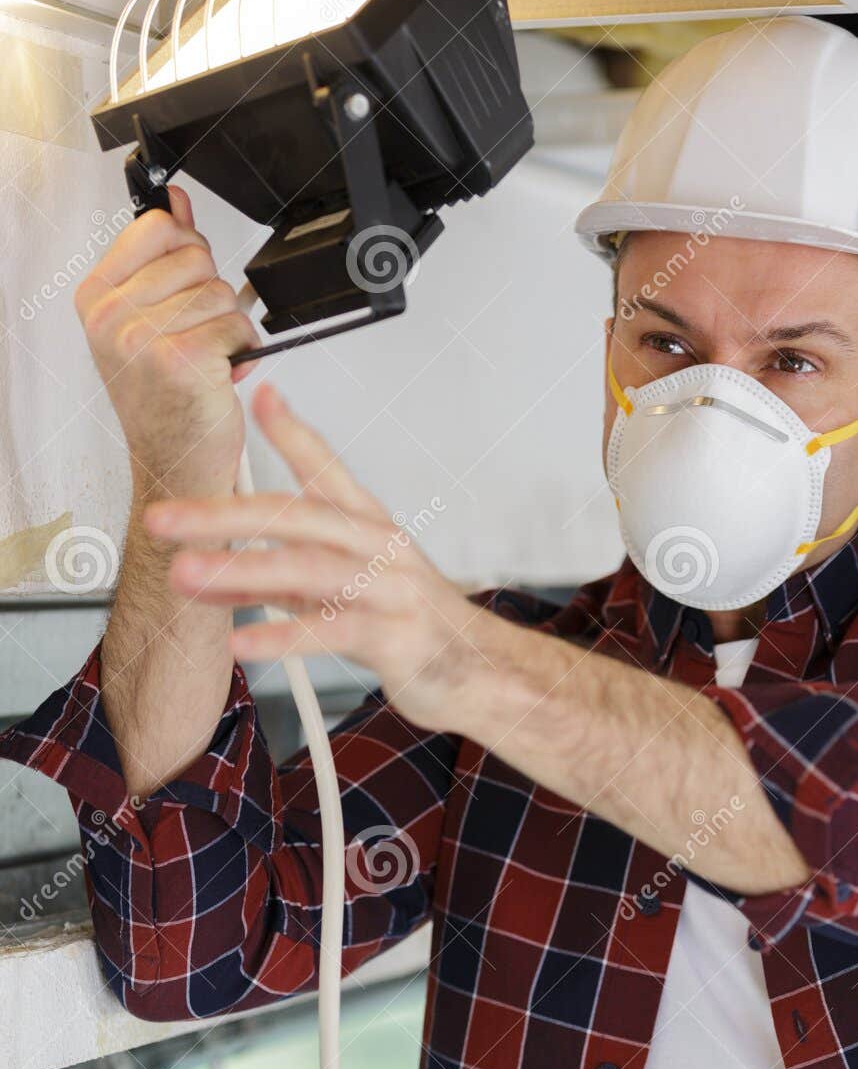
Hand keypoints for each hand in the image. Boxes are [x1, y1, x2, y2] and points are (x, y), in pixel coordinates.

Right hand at [75, 185, 259, 499]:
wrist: (175, 462)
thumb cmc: (164, 398)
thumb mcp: (148, 318)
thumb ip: (163, 256)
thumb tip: (176, 200)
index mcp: (97, 298)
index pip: (158, 227)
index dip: (186, 253)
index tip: (182, 287)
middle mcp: (112, 318)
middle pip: (196, 256)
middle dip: (209, 295)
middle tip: (193, 335)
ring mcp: (143, 339)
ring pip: (221, 292)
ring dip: (227, 327)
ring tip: (205, 359)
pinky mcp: (182, 360)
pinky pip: (238, 324)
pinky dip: (243, 350)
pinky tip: (220, 374)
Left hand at [141, 383, 484, 731]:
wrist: (480, 671)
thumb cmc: (411, 623)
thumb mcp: (347, 586)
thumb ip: (286, 567)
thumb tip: (219, 555)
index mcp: (369, 527)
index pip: (326, 468)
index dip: (291, 432)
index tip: (254, 397)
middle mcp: (379, 548)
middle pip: (297, 516)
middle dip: (224, 515)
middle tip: (166, 518)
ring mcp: (390, 590)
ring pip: (309, 569)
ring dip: (241, 570)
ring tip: (185, 574)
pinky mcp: (395, 638)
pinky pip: (332, 632)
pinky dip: (282, 637)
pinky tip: (241, 642)